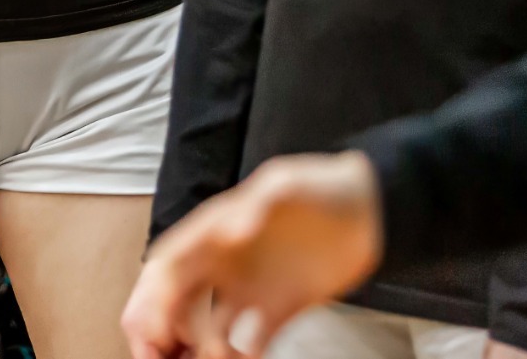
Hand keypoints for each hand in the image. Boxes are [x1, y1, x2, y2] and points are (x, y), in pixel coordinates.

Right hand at [121, 151, 381, 358]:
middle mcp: (225, 263)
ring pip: (209, 330)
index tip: (154, 333)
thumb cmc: (326, 186)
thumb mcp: (287, 184)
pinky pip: (250, 343)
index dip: (152, 300)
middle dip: (166, 335)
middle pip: (177, 303)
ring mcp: (251, 288)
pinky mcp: (280, 309)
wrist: (374, 208)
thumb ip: (258, 202)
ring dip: (202, 352)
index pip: (166, 268)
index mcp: (215, 232)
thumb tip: (228, 231)